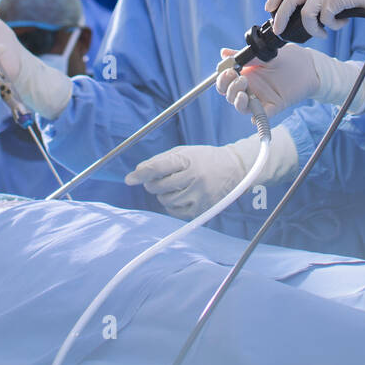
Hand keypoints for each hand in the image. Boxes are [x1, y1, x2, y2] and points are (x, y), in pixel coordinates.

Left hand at [125, 128, 298, 218]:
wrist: (234, 169)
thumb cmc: (204, 158)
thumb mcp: (184, 152)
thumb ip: (160, 161)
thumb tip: (135, 175)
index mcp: (188, 159)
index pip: (157, 168)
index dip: (140, 174)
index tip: (129, 179)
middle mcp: (194, 177)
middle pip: (158, 186)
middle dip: (153, 184)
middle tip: (159, 180)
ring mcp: (199, 194)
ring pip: (165, 200)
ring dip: (163, 195)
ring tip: (174, 187)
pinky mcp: (202, 208)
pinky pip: (175, 211)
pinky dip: (172, 205)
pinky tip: (180, 196)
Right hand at [216, 44, 320, 117]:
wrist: (308, 65)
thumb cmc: (286, 58)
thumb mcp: (264, 55)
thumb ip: (246, 55)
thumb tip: (224, 53)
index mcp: (245, 74)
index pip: (226, 81)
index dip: (223, 78)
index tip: (228, 70)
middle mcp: (250, 88)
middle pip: (230, 94)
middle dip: (229, 88)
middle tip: (238, 77)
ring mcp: (260, 98)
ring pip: (242, 106)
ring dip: (237, 101)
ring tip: (242, 93)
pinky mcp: (274, 106)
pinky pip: (262, 116)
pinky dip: (257, 118)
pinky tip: (254, 116)